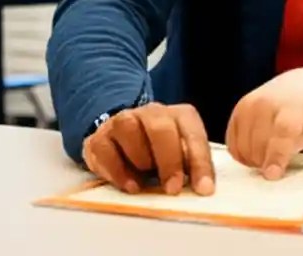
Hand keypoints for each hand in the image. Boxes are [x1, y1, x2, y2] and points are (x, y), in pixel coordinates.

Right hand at [82, 102, 214, 195]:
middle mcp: (151, 113)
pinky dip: (117, 171)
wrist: (122, 145)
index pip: (192, 132)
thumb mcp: (181, 157)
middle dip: (169, 160)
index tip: (203, 189)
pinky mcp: (99, 138)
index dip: (199, 162)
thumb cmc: (160, 154)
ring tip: (146, 183)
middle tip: (173, 188)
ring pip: (128, 127)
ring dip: (140, 158)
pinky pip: (104, 148)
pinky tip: (130, 186)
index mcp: (178, 115)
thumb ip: (191, 165)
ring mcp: (122, 121)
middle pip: (160, 127)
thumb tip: (202, 187)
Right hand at [226, 68, 302, 179]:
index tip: (272, 176)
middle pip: (259, 144)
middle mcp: (267, 102)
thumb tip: (275, 169)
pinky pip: (232, 142)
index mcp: (292, 106)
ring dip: (254, 160)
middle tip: (277, 167)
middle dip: (266, 162)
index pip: (282, 132)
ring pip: (243, 146)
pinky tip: (256, 153)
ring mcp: (249, 104)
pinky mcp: (238, 110)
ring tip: (268, 158)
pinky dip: (241, 153)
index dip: (276, 156)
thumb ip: (297, 146)